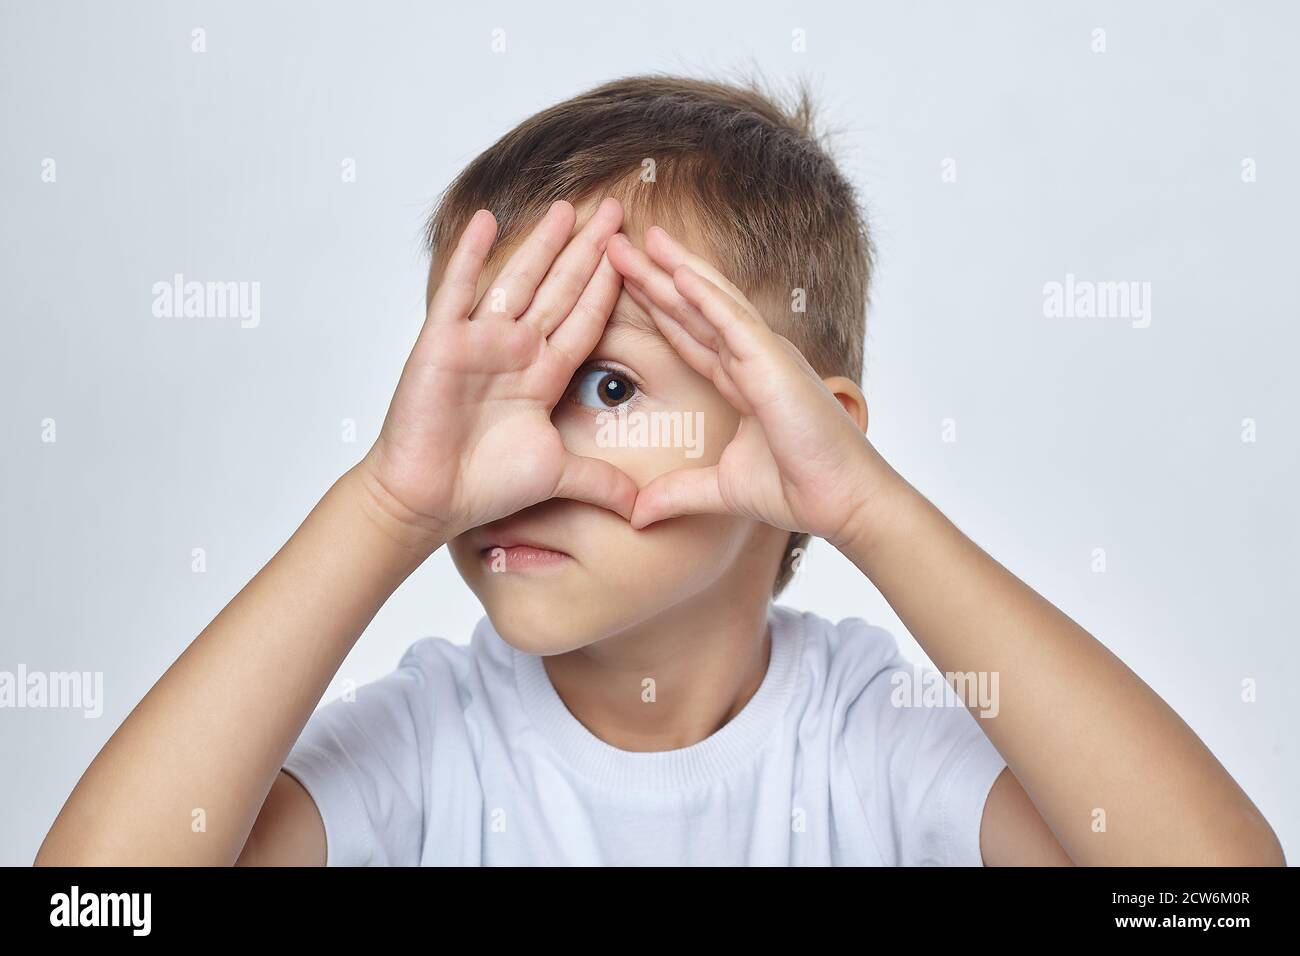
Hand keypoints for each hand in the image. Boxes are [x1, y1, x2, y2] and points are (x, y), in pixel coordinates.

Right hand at [360, 198, 637, 547]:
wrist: (428, 499)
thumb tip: (642, 509)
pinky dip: (470, 254)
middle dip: (589, 249)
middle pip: (561, 288)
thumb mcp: (557, 475)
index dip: (611, 285)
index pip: (586, 319)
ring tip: (566, 207)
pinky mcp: (443, 341)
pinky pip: (460, 290)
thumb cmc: (484, 485)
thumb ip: (600, 481)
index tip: (637, 253)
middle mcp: (516, 349)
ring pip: (519, 280)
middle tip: (615, 208)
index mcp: (543, 373)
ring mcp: (479, 341)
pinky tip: (486, 219)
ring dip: (542, 243)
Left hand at [606, 226, 900, 548]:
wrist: (841, 502)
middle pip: (693, 309)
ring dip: (675, 269)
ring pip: (711, 302)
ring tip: (641, 238)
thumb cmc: (798, 490)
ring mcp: (765, 356)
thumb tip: (637, 515)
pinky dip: (706, 295)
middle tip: (618, 244)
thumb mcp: (721, 490)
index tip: (625, 283)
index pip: (689, 336)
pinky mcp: (775, 364)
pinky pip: (734, 322)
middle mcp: (752, 359)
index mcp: (741, 381)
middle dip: (655, 277)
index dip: (657, 308)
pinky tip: (678, 270)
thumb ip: (677, 494)